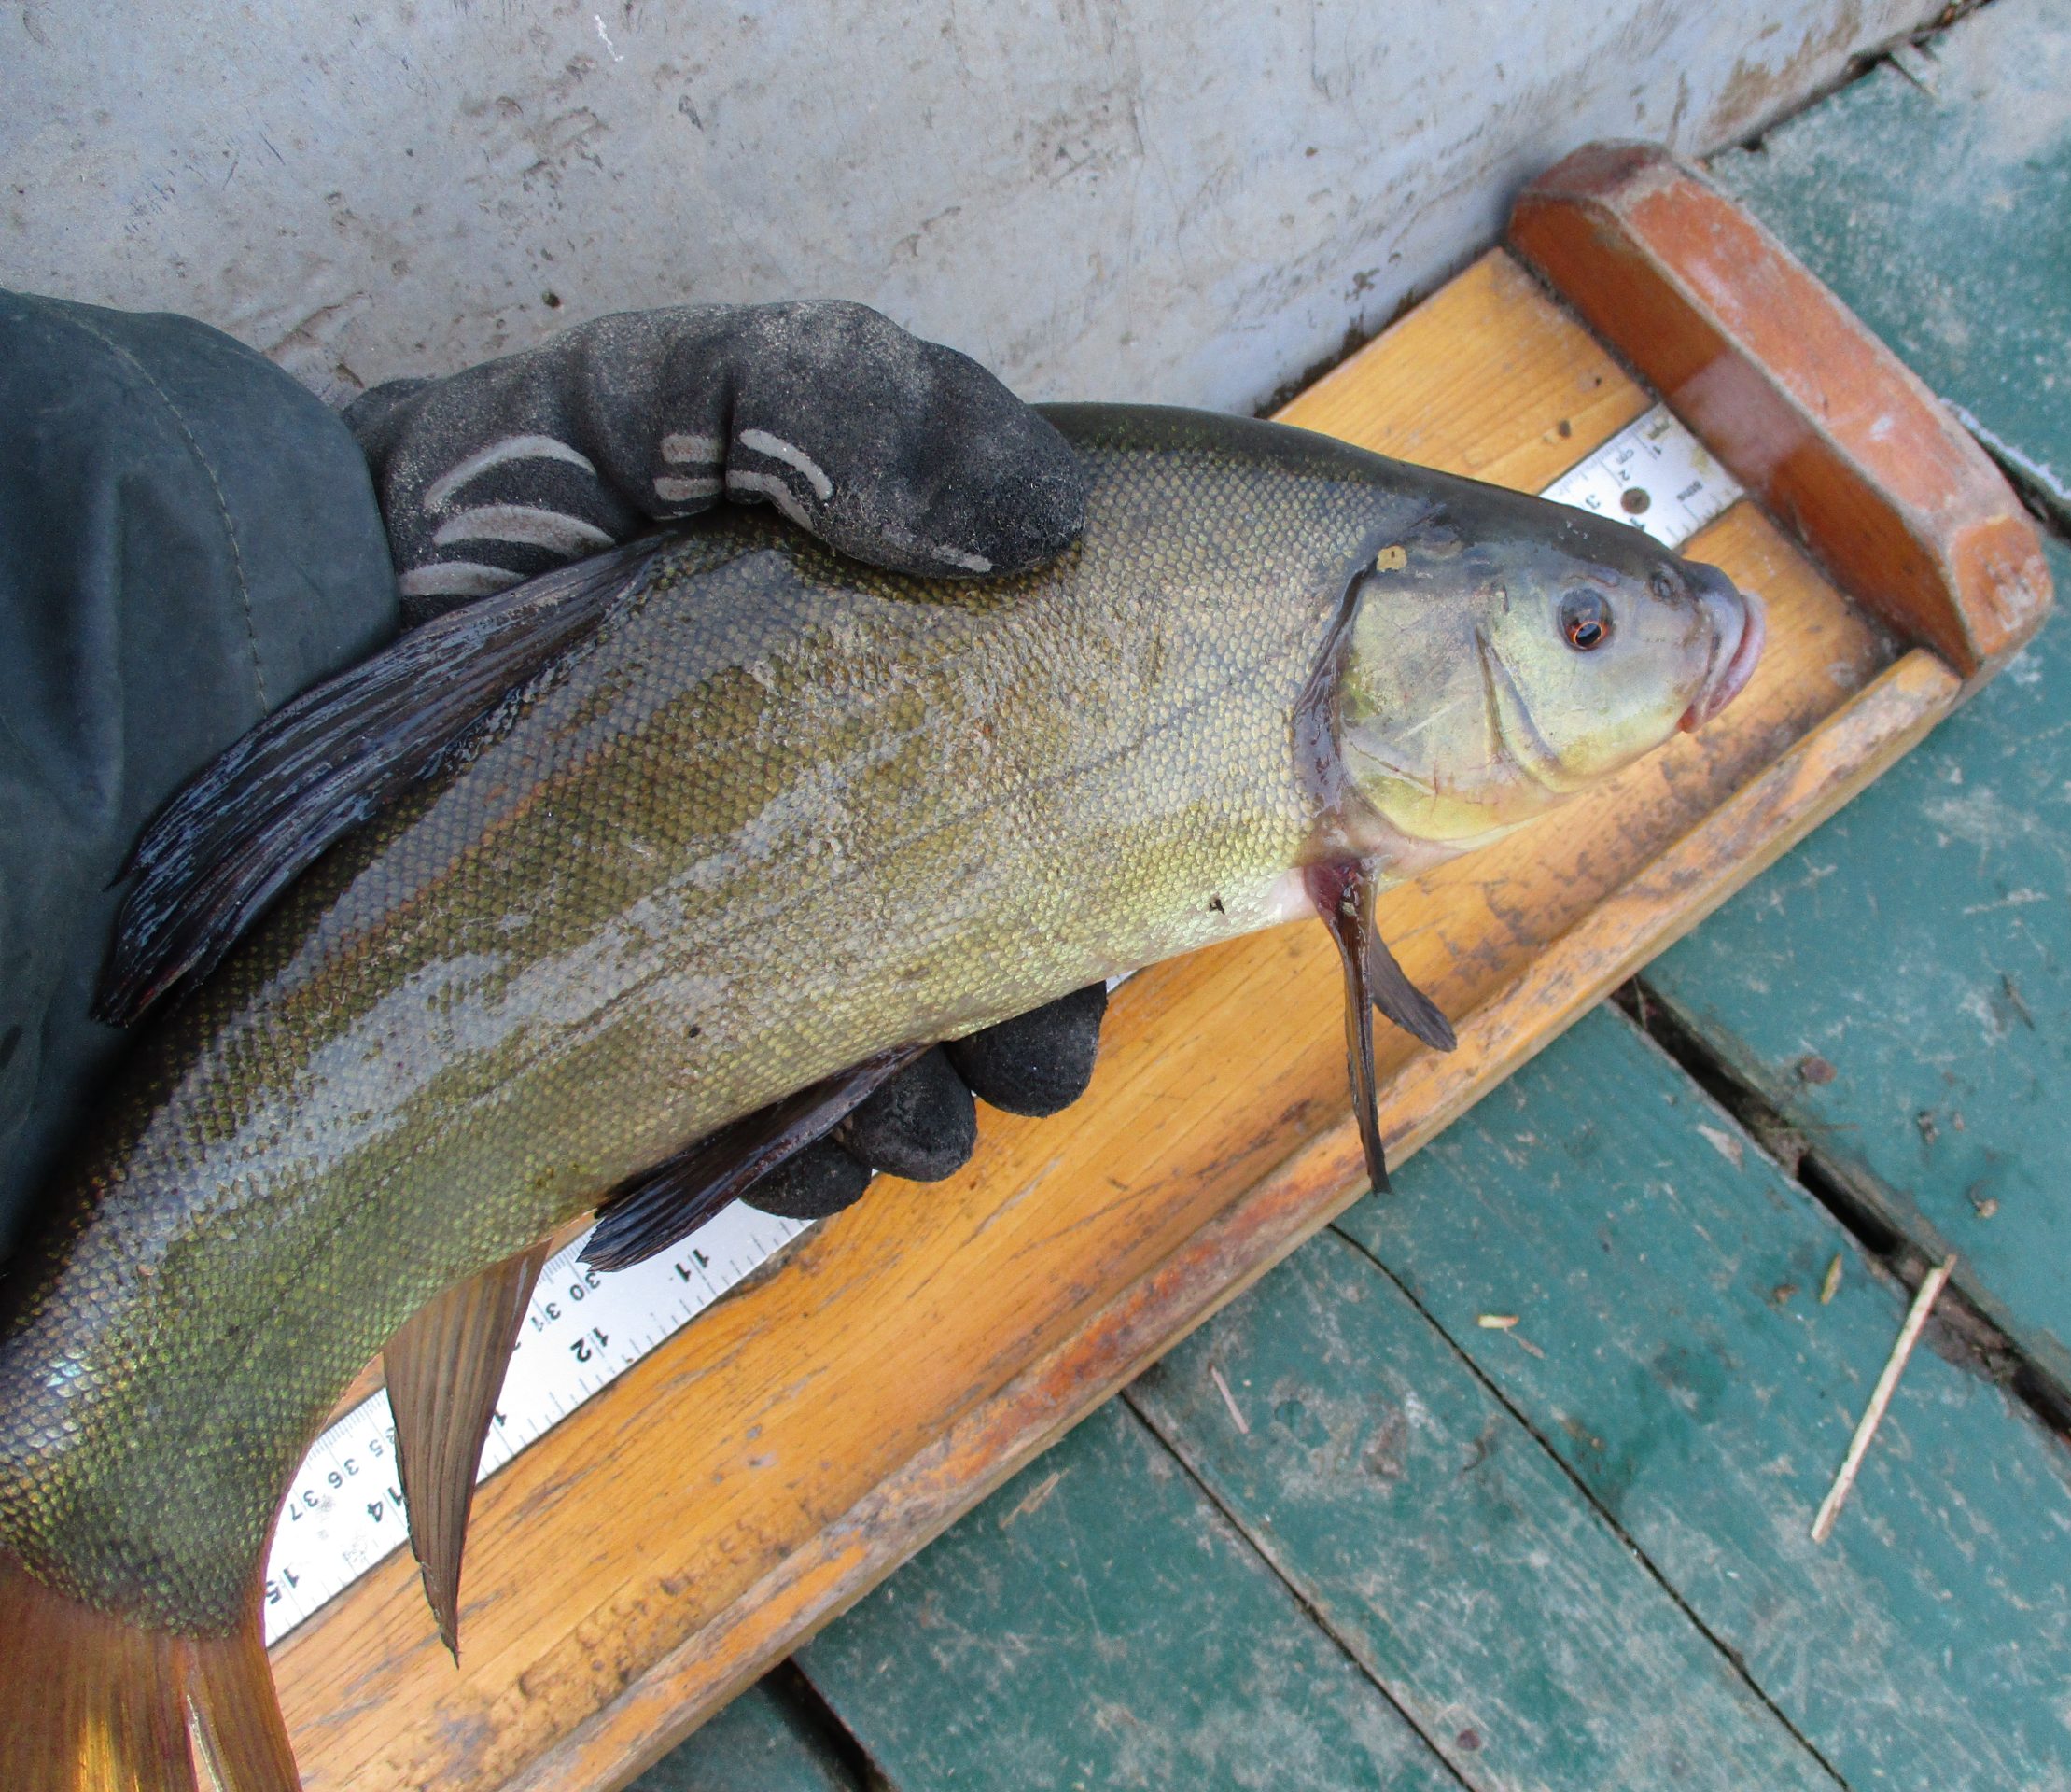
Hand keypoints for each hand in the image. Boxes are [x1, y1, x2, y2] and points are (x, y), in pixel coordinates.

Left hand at [347, 302, 1105, 1217]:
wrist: (257, 622)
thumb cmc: (490, 503)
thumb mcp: (674, 396)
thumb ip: (841, 402)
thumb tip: (1045, 520)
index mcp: (895, 696)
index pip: (1055, 796)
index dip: (1113, 870)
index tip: (1115, 920)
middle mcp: (835, 832)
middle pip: (997, 964)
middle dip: (1031, 1032)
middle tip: (1018, 1052)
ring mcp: (735, 948)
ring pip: (890, 1081)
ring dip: (923, 1119)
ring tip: (896, 1113)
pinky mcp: (632, 1046)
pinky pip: (746, 1153)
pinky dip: (790, 1172)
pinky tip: (781, 1150)